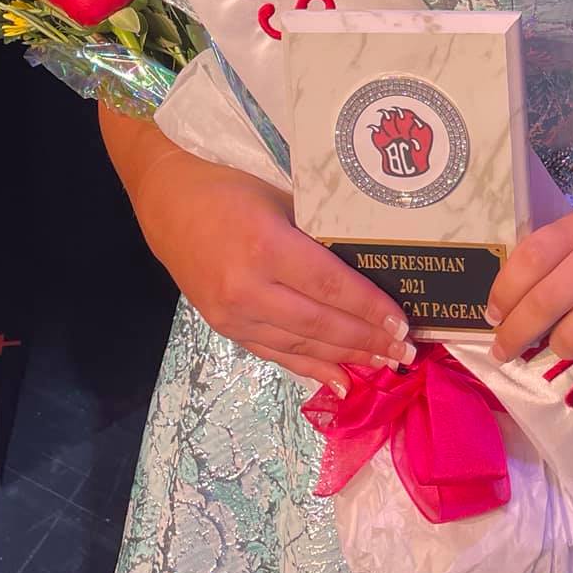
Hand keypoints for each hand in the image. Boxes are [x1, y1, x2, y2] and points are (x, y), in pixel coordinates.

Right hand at [131, 154, 411, 394]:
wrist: (168, 207)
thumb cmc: (230, 192)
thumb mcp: (279, 201)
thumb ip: (316, 235)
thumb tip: (365, 265)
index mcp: (266, 247)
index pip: (330, 286)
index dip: (369, 309)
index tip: (402, 323)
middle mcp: (248, 288)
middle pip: (319, 323)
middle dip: (366, 340)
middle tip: (404, 353)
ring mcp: (233, 315)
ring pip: (300, 344)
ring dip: (345, 358)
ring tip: (382, 365)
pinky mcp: (225, 328)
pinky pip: (275, 354)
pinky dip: (310, 367)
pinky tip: (339, 380)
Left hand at [486, 210, 572, 374]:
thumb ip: (548, 267)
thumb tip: (501, 317)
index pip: (530, 259)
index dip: (503, 293)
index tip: (494, 317)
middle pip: (544, 304)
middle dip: (515, 335)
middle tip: (504, 351)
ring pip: (571, 338)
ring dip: (560, 349)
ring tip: (570, 342)